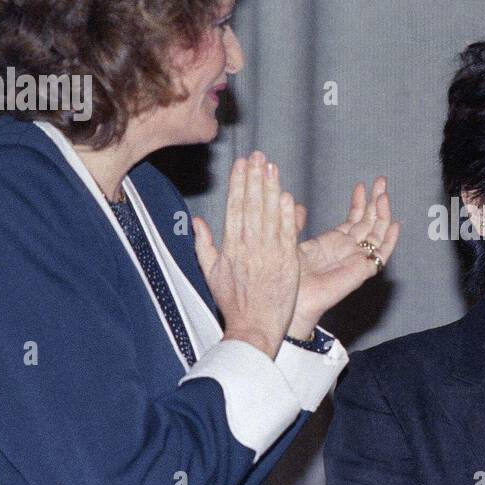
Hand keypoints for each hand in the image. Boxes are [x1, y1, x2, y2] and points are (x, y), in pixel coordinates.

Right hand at [192, 152, 298, 358]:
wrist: (253, 328)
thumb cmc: (233, 304)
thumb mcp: (211, 273)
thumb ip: (204, 245)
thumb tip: (196, 222)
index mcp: (230, 248)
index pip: (235, 208)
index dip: (239, 184)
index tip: (242, 165)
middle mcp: (249, 248)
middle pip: (251, 206)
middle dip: (255, 179)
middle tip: (258, 157)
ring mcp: (269, 255)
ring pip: (269, 216)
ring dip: (271, 190)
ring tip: (272, 168)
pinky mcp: (287, 264)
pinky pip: (287, 235)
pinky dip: (287, 216)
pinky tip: (287, 197)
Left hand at [287, 177, 400, 338]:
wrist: (290, 300)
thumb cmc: (286, 278)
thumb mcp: (287, 240)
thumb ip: (294, 221)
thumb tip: (295, 202)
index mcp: (333, 243)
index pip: (354, 220)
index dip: (359, 203)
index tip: (361, 186)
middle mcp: (348, 250)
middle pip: (370, 223)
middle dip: (376, 201)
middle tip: (381, 181)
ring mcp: (356, 260)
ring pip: (378, 234)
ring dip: (383, 213)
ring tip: (384, 193)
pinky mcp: (362, 271)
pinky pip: (382, 255)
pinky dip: (390, 240)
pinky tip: (394, 223)